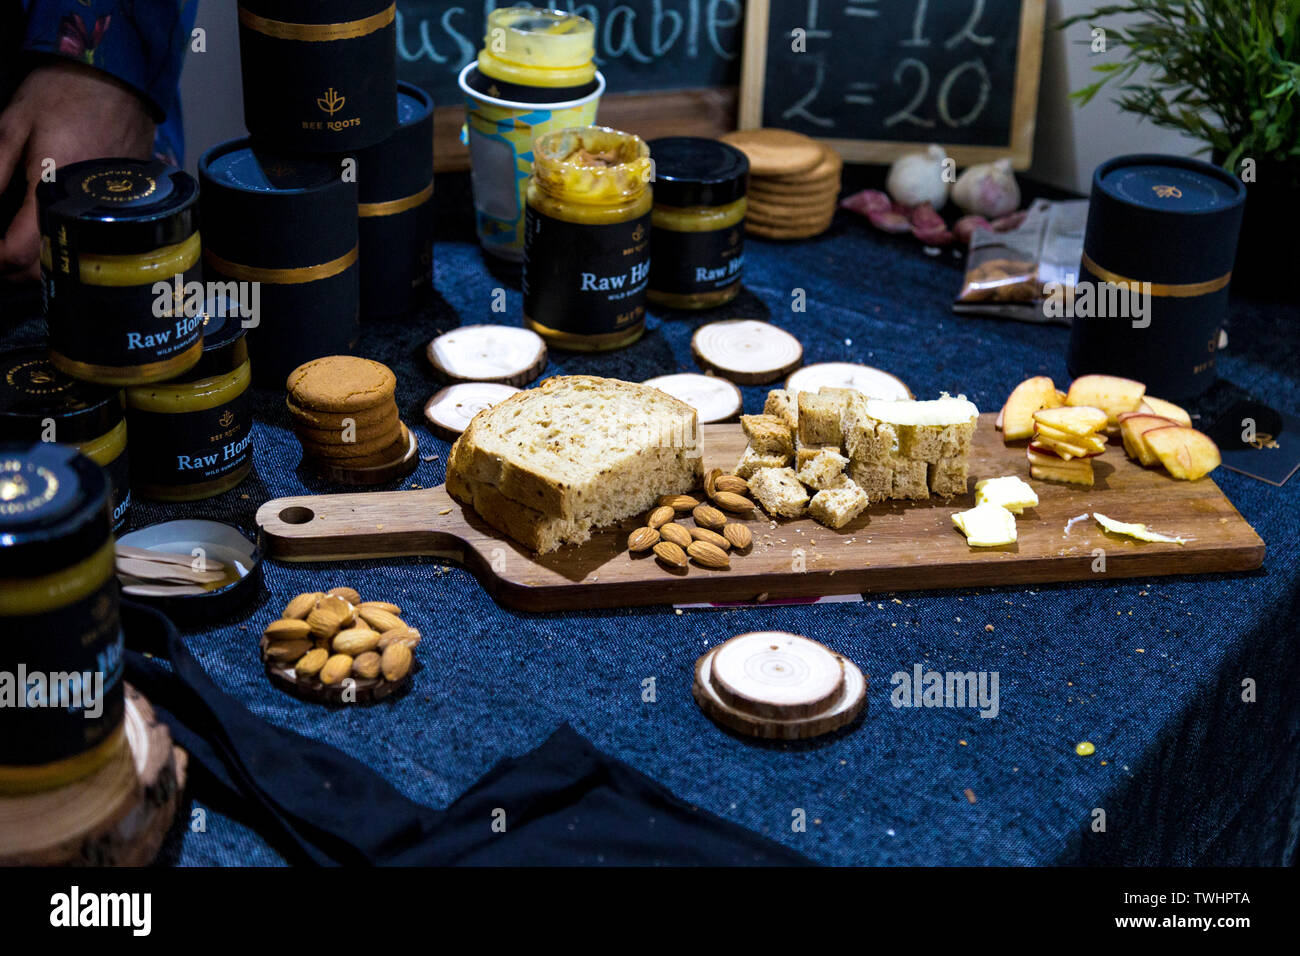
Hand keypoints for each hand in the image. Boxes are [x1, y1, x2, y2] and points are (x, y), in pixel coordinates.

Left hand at [0, 60, 155, 282]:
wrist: (117, 78)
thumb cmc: (61, 94)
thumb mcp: (12, 126)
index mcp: (53, 193)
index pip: (18, 251)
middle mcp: (86, 211)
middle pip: (47, 267)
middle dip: (13, 270)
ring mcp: (109, 212)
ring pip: (72, 260)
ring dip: (40, 263)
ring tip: (16, 249)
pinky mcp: (123, 207)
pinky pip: (92, 242)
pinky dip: (65, 247)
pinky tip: (48, 233)